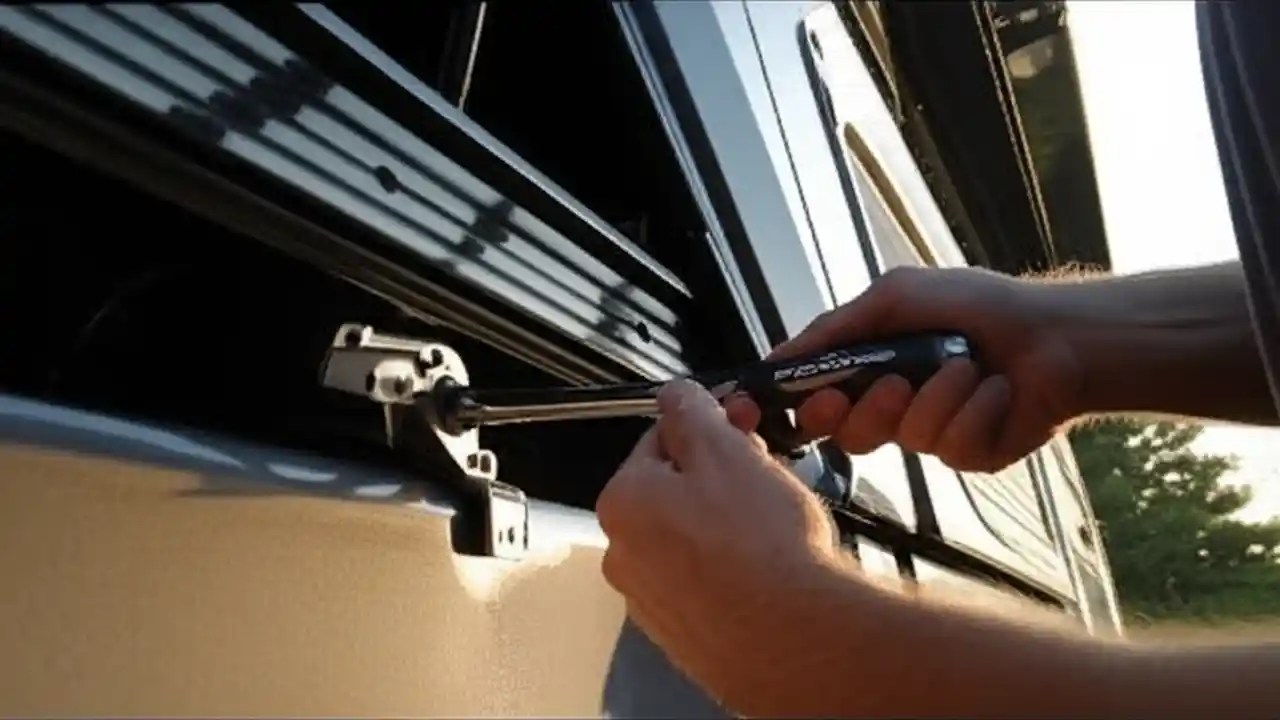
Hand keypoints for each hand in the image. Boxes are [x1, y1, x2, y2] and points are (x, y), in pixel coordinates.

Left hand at [595, 379, 845, 703]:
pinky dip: (733, 572)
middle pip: (672, 492)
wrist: (796, 641)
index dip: (707, 429)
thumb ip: (691, 410)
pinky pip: (707, 585)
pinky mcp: (686, 636)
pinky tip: (767, 572)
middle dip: (718, 478)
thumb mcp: (725, 449)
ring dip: (726, 525)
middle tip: (765, 478)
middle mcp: (623, 555)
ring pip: (690, 540)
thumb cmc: (761, 545)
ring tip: (772, 530)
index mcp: (622, 501)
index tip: (740, 430)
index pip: (658, 440)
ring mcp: (652, 602)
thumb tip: (676, 393)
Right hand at [733, 266, 1086, 472]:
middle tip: (892, 384)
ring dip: (940, 394)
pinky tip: (998, 389)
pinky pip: (952, 446)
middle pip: (848, 434)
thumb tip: (776, 358)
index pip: (817, 402)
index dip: (803, 408)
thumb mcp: (896, 297)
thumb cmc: (979, 306)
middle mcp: (894, 406)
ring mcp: (931, 434)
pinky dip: (976, 410)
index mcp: (871, 369)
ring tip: (969, 365)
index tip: (806, 400)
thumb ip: (834, 329)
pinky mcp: (969, 455)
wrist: (1057, 334)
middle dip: (867, 408)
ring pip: (905, 437)